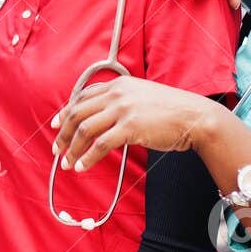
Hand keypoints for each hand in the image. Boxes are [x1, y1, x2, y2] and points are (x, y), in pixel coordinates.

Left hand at [51, 78, 223, 170]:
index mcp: (118, 84)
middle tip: (57, 149)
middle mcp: (117, 94)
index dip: (65, 112)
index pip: (82, 97)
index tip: (55, 125)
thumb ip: (120, 102)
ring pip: (84, 130)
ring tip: (66, 163)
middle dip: (63, 133)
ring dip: (71, 148)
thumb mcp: (141, 97)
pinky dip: (87, 158)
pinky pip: (100, 145)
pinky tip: (81, 167)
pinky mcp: (130, 127)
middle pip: (77, 113)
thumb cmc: (171, 111)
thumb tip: (101, 119)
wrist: (195, 116)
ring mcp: (123, 109)